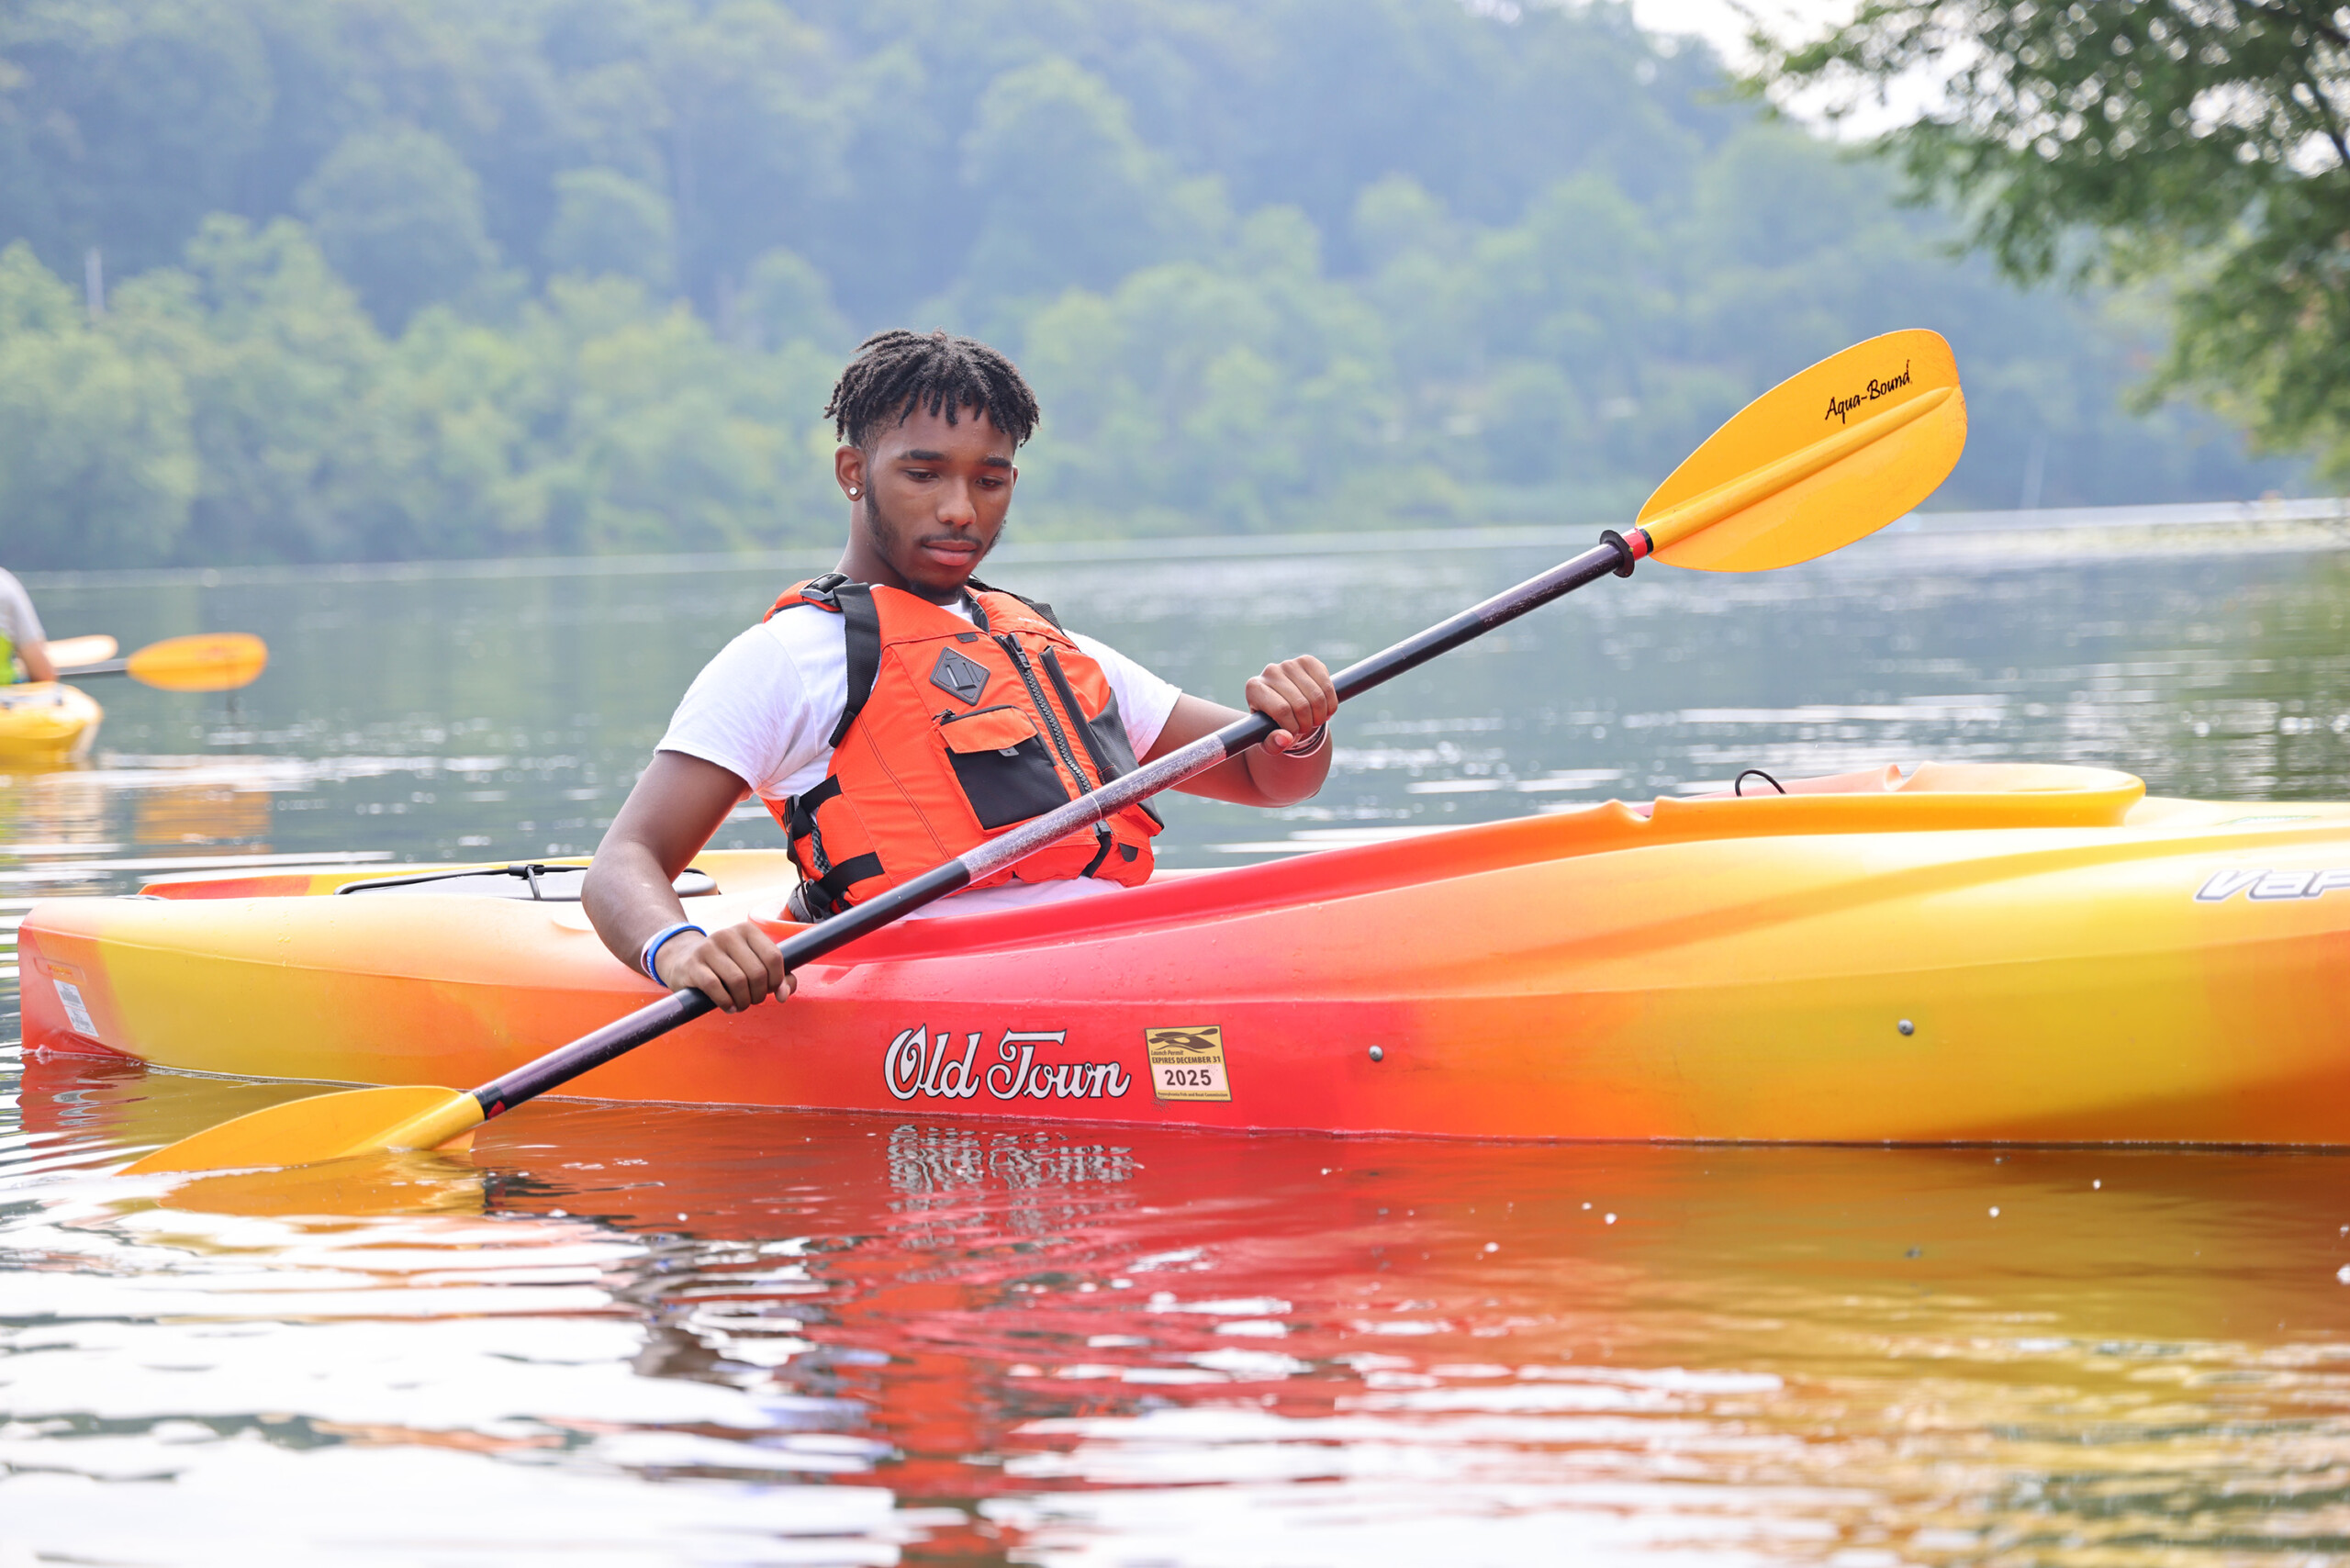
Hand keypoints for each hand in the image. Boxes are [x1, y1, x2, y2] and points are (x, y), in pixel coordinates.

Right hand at [655, 919, 795, 1011]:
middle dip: (759, 994)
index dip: (777, 980)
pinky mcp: (692, 965)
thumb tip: (784, 994)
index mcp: (747, 930)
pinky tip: (728, 1006)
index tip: (770, 990)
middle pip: (757, 973)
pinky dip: (726, 1002)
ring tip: (741, 1005)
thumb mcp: (752, 965)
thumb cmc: (726, 966)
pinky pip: (715, 987)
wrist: (682, 960)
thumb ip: (778, 979)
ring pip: (738, 981)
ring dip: (743, 1001)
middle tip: (752, 1000)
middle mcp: (728, 934)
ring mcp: (708, 948)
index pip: (774, 957)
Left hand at [1245, 655, 1337, 752]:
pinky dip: (1330, 703)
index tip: (1294, 735)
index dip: (1293, 727)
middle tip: (1306, 729)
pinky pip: (1327, 685)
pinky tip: (1324, 710)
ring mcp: (1290, 664)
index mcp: (1254, 688)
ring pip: (1316, 696)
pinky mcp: (1308, 661)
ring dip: (1320, 715)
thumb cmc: (1273, 725)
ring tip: (1315, 721)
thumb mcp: (1268, 740)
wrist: (1285, 707)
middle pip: (1301, 704)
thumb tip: (1285, 739)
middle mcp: (1270, 671)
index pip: (1282, 710)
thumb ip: (1272, 744)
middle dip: (1308, 724)